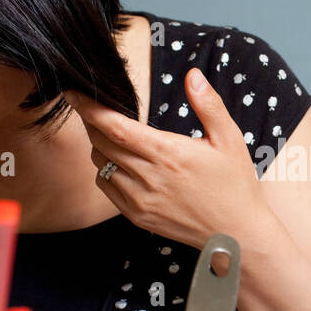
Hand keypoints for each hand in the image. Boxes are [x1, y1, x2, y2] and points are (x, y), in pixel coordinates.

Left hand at [64, 69, 271, 249]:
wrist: (236, 235)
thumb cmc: (235, 185)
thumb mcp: (229, 139)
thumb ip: (209, 105)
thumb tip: (193, 75)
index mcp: (168, 153)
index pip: (116, 127)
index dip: (91, 109)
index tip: (75, 94)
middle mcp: (149, 177)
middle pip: (101, 143)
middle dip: (92, 122)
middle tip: (95, 110)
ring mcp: (140, 200)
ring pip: (100, 165)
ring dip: (99, 147)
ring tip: (111, 136)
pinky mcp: (137, 216)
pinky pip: (106, 187)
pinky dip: (105, 171)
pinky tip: (121, 163)